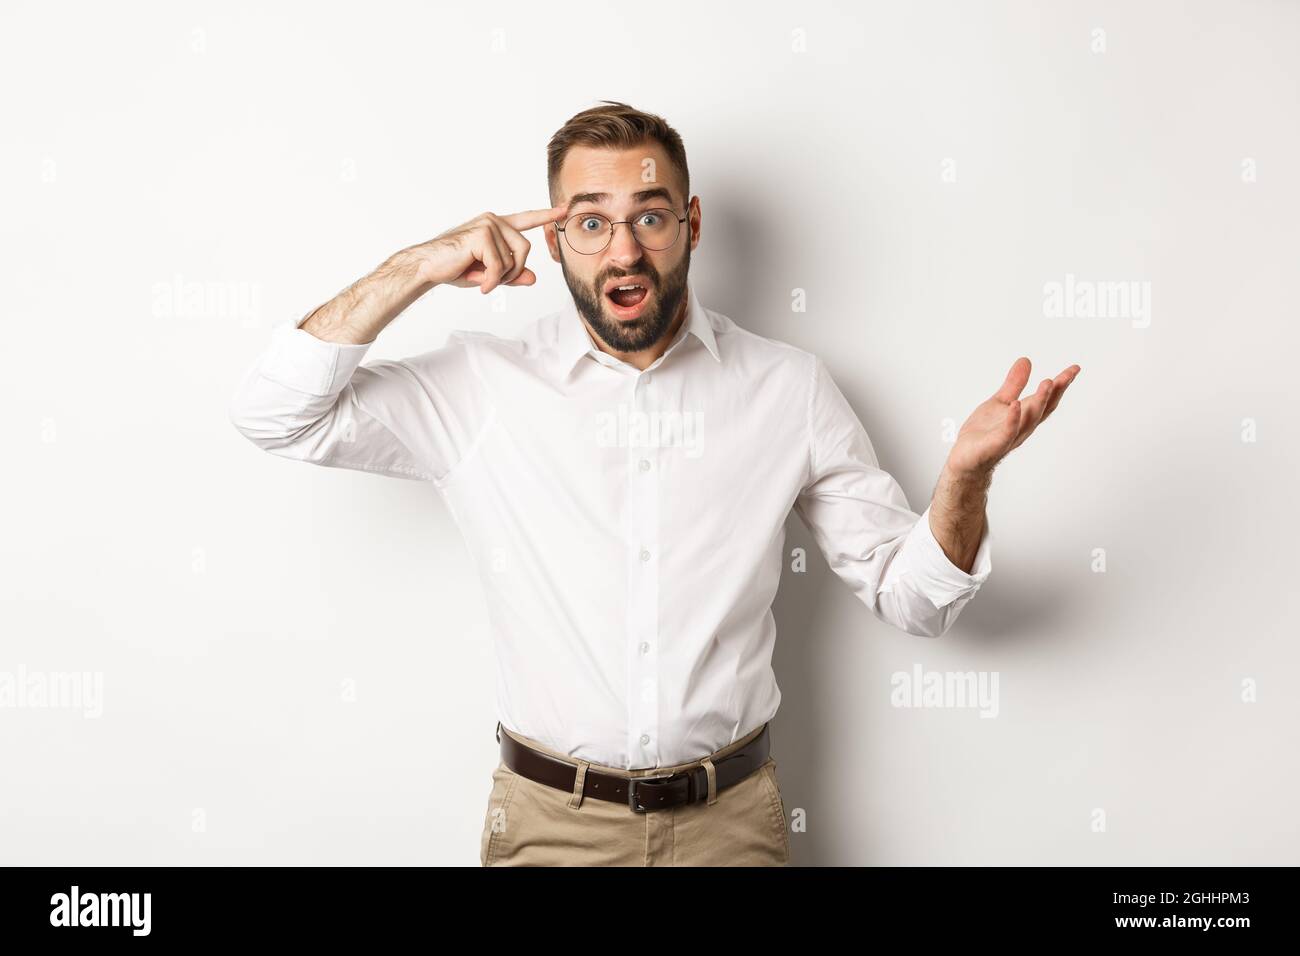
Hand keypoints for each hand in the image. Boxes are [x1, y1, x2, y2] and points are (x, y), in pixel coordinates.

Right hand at [413, 203, 569, 293]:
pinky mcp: (482, 234)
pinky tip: (478, 281)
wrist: (428, 267)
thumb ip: (512, 275)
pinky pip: (499, 265)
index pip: (526, 219)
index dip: (546, 215)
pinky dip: (491, 280)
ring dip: (498, 277)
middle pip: (525, 249)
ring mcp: (488, 225)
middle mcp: (494, 221)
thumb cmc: (455, 268)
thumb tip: (534, 278)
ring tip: (481, 279)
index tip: (566, 208)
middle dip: (513, 271)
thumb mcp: (489, 274)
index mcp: (496, 226)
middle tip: (492, 281)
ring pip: (512, 260)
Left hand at [947, 356, 1079, 476]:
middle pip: (1044, 408)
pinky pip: (1007, 432)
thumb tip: (1026, 359)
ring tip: (1047, 383)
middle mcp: (1023, 426)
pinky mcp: (995, 445)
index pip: (1048, 399)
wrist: (966, 459)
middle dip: (1056, 392)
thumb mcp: (1000, 402)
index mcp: (1026, 415)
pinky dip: (1013, 419)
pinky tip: (1015, 405)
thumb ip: (1014, 384)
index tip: (1075, 368)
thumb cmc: (984, 432)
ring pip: (1030, 419)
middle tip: (1067, 375)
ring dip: (1039, 401)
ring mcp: (1011, 436)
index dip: (1061, 384)